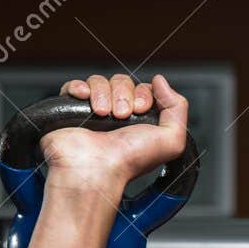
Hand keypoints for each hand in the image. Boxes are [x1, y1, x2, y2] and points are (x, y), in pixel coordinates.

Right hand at [40, 73, 188, 195]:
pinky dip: (80, 87)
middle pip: (122, 81)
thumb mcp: (172, 140)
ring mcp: (93, 112)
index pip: (143, 89)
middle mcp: (117, 116)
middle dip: (124, 94)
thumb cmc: (130, 160)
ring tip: (103, 114)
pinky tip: (85, 99)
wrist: (96, 167)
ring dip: (103, 93)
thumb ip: (178, 108)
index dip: (144, 94)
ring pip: (99, 81)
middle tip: (122, 116)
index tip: (140, 110)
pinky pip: (75, 86)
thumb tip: (161, 81)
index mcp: (140, 122)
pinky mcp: (70, 111)